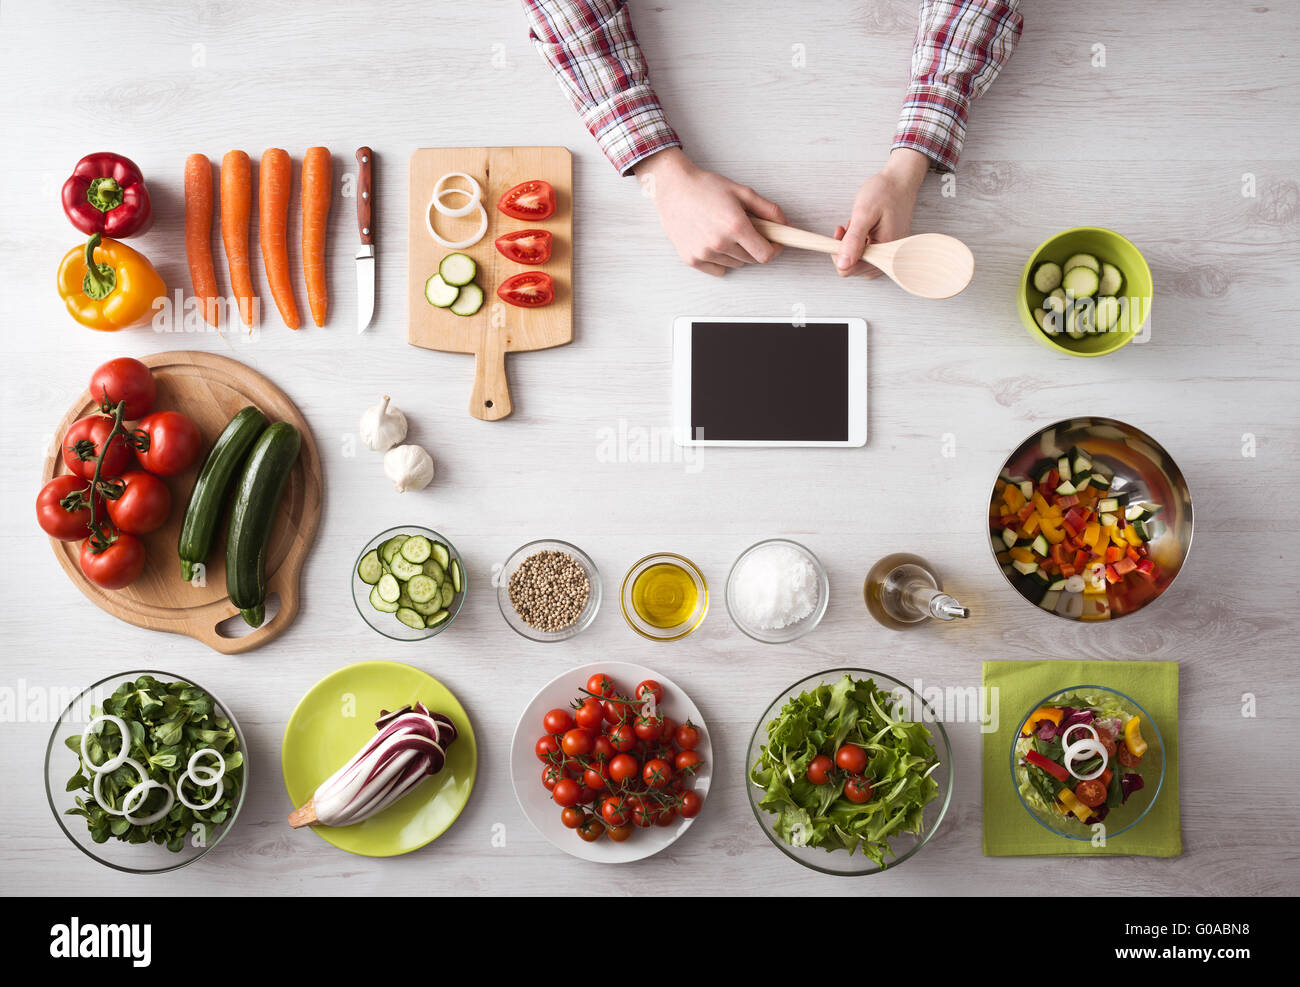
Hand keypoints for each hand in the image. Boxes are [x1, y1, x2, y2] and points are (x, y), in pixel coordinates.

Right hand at [635, 148, 785, 275]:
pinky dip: (720, 260)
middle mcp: (720, 243)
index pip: (765, 255)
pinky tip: (712, 241)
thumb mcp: (742, 192)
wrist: (673, 188)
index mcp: (735, 226)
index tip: (774, 244)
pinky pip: (718, 270)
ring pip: (734, 264)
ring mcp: (704, 253)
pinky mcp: (692, 259)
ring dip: (736, 252)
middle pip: (751, 259)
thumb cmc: (706, 187)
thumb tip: (786, 226)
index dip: (774, 250)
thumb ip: (768, 210)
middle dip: (754, 247)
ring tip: (724, 232)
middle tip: (745, 230)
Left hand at [832, 148, 929, 277]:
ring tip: (854, 227)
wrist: (900, 181)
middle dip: (845, 249)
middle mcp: (889, 256)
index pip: (851, 270)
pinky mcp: (886, 247)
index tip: (838, 236)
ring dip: (851, 246)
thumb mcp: (863, 213)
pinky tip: (860, 229)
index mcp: (885, 250)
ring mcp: (888, 252)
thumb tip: (842, 265)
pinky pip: (866, 254)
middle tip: (845, 229)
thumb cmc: (885, 192)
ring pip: (859, 262)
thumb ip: (852, 241)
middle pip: (855, 268)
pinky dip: (858, 243)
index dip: (838, 254)